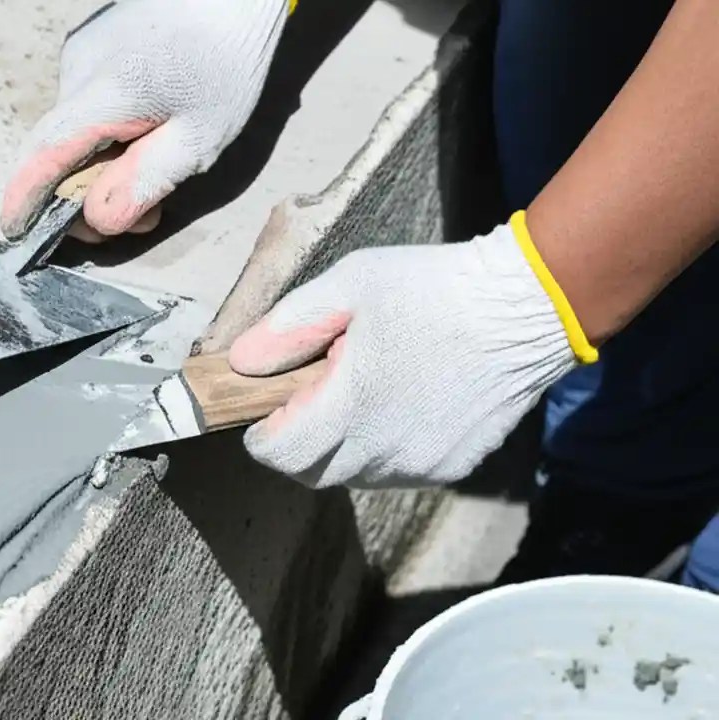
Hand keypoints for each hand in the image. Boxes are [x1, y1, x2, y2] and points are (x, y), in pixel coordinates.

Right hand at [0, 0, 289, 242]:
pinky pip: (88, 102)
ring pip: (76, 126)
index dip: (24, 197)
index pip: (43, 154)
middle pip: (59, 147)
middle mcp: (79, 69)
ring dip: (102, 162)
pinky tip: (148, 134)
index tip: (14, 231)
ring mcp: (83, 51)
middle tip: (133, 221)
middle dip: (84, 194)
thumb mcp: (200, 137)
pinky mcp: (94, 42)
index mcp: (103, 94)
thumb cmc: (229, 59)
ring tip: (153, 176)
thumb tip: (99, 220)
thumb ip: (146, 181)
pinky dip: (108, 131)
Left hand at [227, 216, 583, 488]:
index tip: (263, 408)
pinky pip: (396, 471)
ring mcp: (422, 463)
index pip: (281, 454)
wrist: (529, 307)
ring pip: (355, 475)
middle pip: (312, 472)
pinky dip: (381, 449)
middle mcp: (385, 450)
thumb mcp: (350, 285)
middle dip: (296, 442)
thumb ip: (289, 326)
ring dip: (340, 447)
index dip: (261, 435)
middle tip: (309, 394)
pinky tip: (398, 404)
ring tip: (360, 392)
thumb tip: (240, 362)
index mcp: (353, 407)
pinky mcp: (453, 466)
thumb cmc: (434, 289)